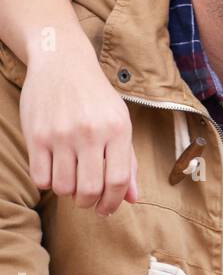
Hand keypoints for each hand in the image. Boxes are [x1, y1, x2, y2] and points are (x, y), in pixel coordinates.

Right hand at [20, 30, 137, 214]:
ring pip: (64, 187)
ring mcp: (61, 134)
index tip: (107, 210)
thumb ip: (128, 161)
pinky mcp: (36, 135)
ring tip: (71, 182)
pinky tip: (54, 171)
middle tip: (87, 200)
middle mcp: (91, 133)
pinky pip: (41, 177)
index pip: (118, 180)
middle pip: (90, 189)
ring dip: (68, 193)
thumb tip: (133, 198)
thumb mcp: (120, 123)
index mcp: (117, 130)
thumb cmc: (96, 98)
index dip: (113, 202)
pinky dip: (48, 183)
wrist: (63, 64)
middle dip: (89, 203)